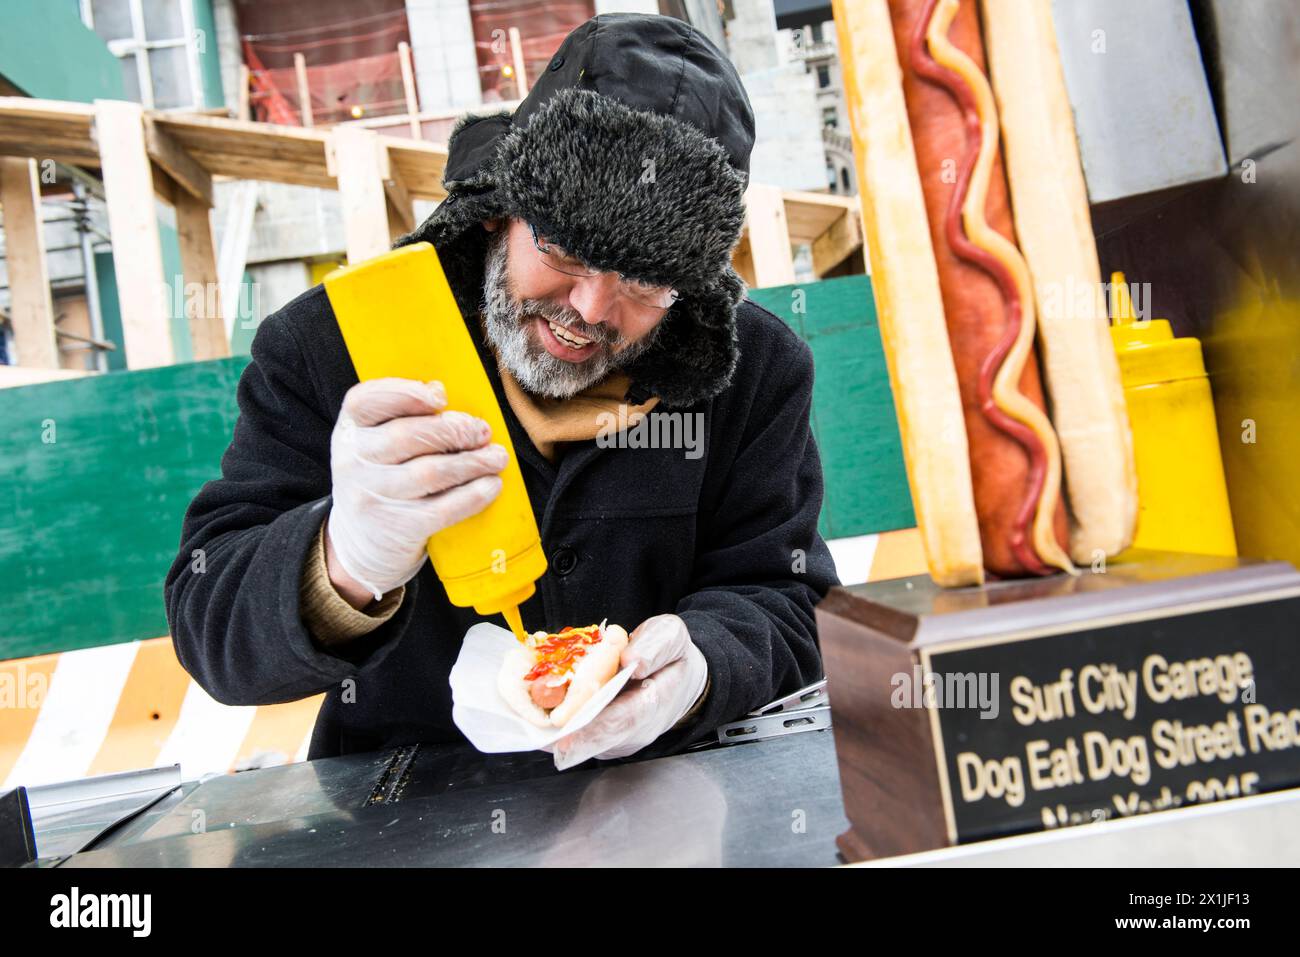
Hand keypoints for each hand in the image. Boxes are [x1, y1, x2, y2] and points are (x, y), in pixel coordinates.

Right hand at [326, 378, 508, 604]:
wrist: (361, 545)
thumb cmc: (381, 480)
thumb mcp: (376, 445)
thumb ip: (401, 417)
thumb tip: (439, 392)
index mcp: (350, 431)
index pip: (365, 401)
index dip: (404, 393)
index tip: (441, 396)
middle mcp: (354, 462)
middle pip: (405, 436)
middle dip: (453, 430)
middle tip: (483, 431)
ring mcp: (373, 497)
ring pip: (429, 472)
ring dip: (471, 462)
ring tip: (496, 457)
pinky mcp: (398, 527)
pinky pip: (442, 508)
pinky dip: (472, 495)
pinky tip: (491, 485)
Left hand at [551, 614, 707, 769]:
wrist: (679, 679)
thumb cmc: (671, 657)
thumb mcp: (671, 636)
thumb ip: (656, 645)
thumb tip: (632, 660)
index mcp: (656, 702)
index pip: (626, 718)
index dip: (597, 725)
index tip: (568, 727)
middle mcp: (637, 730)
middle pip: (601, 739)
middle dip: (568, 736)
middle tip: (540, 734)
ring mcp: (620, 740)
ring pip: (587, 744)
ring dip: (558, 736)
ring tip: (531, 723)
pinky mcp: (605, 741)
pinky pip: (581, 740)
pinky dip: (558, 731)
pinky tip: (537, 718)